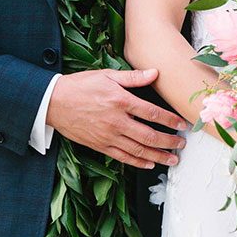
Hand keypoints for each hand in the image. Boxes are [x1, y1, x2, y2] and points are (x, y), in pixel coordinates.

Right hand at [46, 68, 187, 168]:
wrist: (54, 102)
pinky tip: (149, 164)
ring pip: (138, 150)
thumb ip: (133, 77)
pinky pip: (122, 157)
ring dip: (158, 156)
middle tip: (181, 144)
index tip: (182, 124)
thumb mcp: (107, 75)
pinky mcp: (99, 145)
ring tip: (172, 159)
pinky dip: (137, 162)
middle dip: (168, 142)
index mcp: (120, 101)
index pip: (151, 113)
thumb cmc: (80, 86)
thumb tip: (155, 72)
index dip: (169, 120)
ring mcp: (108, 136)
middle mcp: (116, 121)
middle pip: (148, 135)